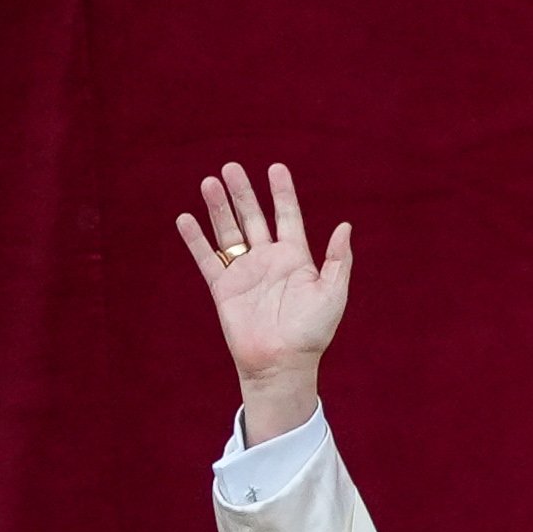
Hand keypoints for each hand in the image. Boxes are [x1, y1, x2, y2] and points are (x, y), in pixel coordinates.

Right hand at [175, 162, 352, 443]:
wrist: (282, 363)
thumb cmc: (312, 332)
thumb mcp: (333, 293)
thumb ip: (339, 260)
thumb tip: (346, 226)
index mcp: (296, 258)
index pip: (287, 216)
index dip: (282, 193)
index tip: (276, 168)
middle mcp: (268, 260)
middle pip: (252, 217)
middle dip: (243, 193)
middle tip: (231, 168)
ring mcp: (245, 272)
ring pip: (228, 231)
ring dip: (218, 208)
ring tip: (209, 182)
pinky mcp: (224, 288)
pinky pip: (207, 259)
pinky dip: (195, 240)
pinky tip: (186, 219)